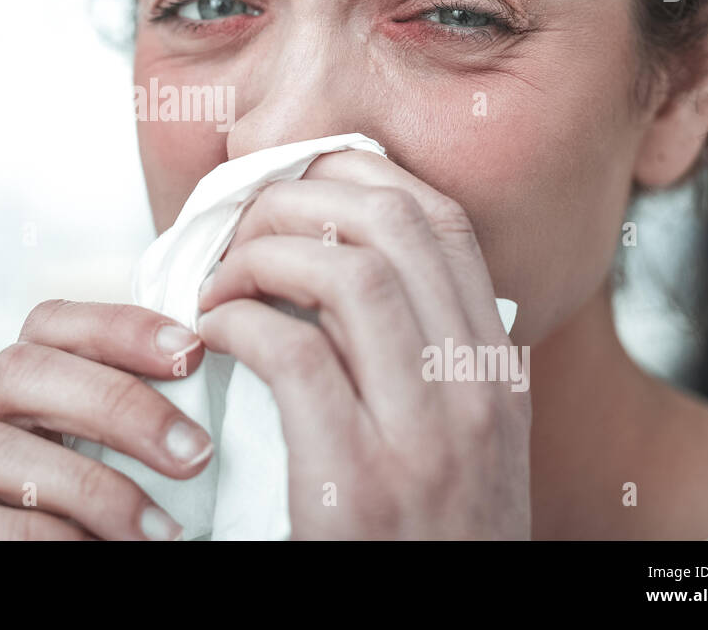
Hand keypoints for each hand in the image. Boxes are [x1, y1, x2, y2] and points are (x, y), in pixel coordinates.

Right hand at [0, 299, 210, 539]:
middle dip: (115, 402)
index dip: (118, 325)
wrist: (5, 620)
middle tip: (194, 453)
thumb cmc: (84, 537)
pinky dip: (49, 538)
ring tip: (162, 532)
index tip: (189, 351)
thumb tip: (204, 410)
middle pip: (17, 369)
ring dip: (93, 486)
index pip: (47, 325)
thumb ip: (126, 438)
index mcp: (12, 402)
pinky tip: (101, 556)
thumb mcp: (102, 475)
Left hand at [196, 150, 530, 538]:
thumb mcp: (456, 437)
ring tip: (218, 282)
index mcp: (494, 367)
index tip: (294, 180)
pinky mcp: (357, 485)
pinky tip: (212, 336)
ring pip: (347, 272)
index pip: (441, 220)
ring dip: (262, 254)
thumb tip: (334, 261)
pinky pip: (292, 352)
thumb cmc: (423, 534)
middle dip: (299, 197)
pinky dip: (238, 322)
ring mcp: (424, 438)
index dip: (360, 172)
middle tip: (239, 226)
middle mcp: (474, 388)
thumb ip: (418, 354)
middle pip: (393, 223)